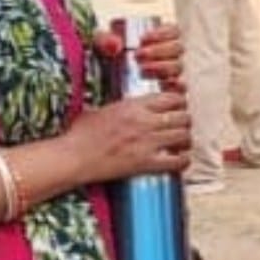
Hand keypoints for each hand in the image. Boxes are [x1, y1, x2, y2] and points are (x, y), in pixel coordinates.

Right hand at [63, 91, 191, 182]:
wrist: (74, 156)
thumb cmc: (80, 134)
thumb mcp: (100, 109)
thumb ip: (118, 106)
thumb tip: (124, 105)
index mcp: (133, 105)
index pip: (171, 97)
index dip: (179, 102)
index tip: (177, 107)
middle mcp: (144, 121)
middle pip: (182, 116)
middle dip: (185, 120)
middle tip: (181, 126)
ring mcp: (147, 142)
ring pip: (184, 136)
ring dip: (185, 139)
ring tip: (182, 143)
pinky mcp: (146, 163)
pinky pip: (177, 161)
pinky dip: (183, 161)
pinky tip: (180, 160)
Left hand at [92, 22, 184, 91]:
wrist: (97, 92)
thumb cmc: (104, 64)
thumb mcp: (99, 48)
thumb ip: (103, 40)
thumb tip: (114, 44)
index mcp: (156, 40)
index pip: (173, 31)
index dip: (164, 33)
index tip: (143, 39)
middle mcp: (167, 56)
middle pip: (178, 48)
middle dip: (160, 50)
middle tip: (138, 56)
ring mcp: (170, 75)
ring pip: (179, 67)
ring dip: (164, 67)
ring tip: (142, 71)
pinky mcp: (169, 94)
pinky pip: (181, 88)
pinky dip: (175, 86)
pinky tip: (162, 85)